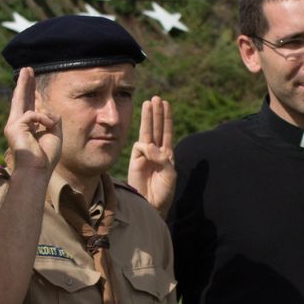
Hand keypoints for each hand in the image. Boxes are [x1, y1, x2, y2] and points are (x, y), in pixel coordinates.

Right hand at [3, 68, 60, 172]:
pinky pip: (33, 114)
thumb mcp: (54, 132)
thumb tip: (46, 110)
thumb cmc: (46, 157)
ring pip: (26, 103)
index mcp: (27, 127)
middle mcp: (16, 124)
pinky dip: (44, 120)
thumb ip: (51, 118)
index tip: (29, 78)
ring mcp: (13, 125)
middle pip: (21, 98)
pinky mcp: (13, 126)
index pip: (27, 105)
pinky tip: (47, 128)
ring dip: (45, 115)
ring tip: (49, 127)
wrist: (37, 171)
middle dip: (24, 82)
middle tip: (27, 68)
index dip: (28, 91)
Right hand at [126, 96, 175, 211]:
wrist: (151, 205)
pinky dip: (144, 147)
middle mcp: (156, 152)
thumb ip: (162, 158)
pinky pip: (138, 147)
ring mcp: (144, 155)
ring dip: (148, 118)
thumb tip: (148, 145)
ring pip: (146, 133)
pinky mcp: (134, 160)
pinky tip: (147, 151)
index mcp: (167, 154)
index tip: (166, 104)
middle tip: (156, 98)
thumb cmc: (163, 191)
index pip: (166, 132)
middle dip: (156, 113)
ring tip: (148, 103)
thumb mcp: (169, 174)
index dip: (166, 118)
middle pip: (156, 128)